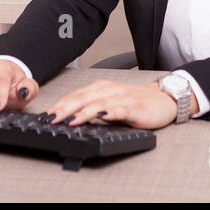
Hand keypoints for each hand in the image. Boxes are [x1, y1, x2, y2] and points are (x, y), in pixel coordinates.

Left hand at [43, 80, 191, 129]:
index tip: (45, 116)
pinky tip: (97, 117)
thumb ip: (93, 107)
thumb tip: (69, 117)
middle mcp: (109, 90)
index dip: (59, 105)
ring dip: (80, 111)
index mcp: (100, 88)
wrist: (164, 99)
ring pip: (96, 102)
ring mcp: (121, 98)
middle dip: (63, 108)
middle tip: (49, 119)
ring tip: (67, 120)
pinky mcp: (134, 107)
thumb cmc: (136, 102)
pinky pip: (117, 109)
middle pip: (81, 98)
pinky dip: (106, 112)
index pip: (75, 95)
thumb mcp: (110, 102)